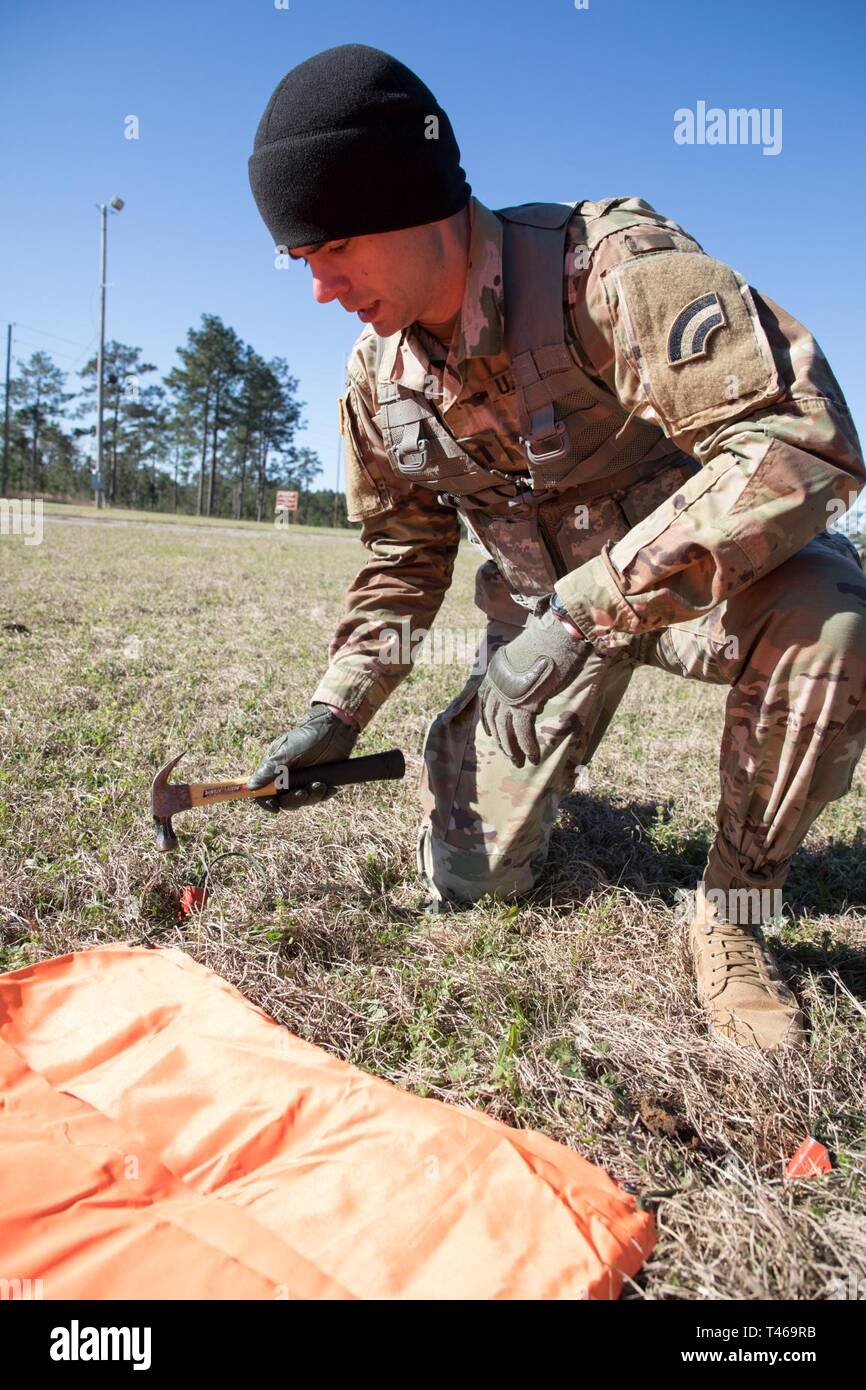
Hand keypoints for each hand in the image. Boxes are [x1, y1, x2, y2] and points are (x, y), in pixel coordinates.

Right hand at [247, 703, 358, 811]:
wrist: (334, 729)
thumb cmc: (306, 737)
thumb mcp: (285, 753)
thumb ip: (268, 771)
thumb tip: (250, 787)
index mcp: (274, 770)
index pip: (264, 792)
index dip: (267, 802)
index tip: (275, 807)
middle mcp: (287, 777)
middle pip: (285, 800)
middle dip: (295, 800)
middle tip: (304, 791)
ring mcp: (304, 780)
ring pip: (303, 800)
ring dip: (312, 796)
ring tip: (320, 784)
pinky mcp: (319, 780)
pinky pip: (319, 796)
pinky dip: (324, 794)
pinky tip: (330, 788)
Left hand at [478, 603, 594, 766]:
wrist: (560, 634)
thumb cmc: (550, 641)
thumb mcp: (526, 656)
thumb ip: (522, 673)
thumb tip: (530, 692)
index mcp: (494, 670)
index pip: (486, 701)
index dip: (488, 720)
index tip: (491, 733)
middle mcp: (496, 683)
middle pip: (494, 719)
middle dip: (501, 739)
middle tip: (508, 754)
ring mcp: (508, 694)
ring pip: (506, 730)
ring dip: (513, 748)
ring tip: (520, 762)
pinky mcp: (524, 703)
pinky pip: (523, 731)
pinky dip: (528, 746)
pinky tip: (534, 757)